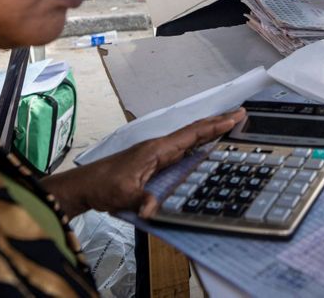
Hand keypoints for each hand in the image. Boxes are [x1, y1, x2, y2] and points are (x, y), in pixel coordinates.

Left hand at [44, 110, 244, 217]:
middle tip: (239, 114)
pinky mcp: (153, 162)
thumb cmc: (103, 186)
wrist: (84, 186)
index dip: (213, 126)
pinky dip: (197, 143)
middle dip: (216, 122)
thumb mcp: (122, 195)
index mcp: (156, 149)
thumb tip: (154, 210)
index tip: (234, 117)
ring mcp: (156, 154)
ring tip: (228, 125)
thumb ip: (141, 200)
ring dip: (208, 131)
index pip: (191, 134)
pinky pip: (181, 148)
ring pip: (188, 138)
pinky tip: (203, 147)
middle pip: (193, 131)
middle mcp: (159, 147)